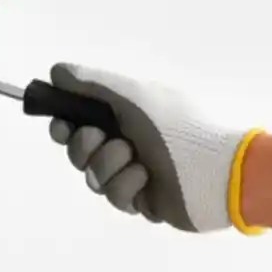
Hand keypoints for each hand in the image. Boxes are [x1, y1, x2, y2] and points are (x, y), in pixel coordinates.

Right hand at [47, 63, 256, 231]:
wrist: (215, 169)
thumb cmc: (176, 127)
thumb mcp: (134, 96)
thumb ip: (93, 83)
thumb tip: (56, 70)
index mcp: (123, 118)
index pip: (77, 124)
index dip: (63, 127)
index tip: (62, 125)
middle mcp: (123, 145)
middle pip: (77, 153)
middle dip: (85, 147)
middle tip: (101, 138)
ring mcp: (131, 175)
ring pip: (93, 177)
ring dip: (110, 165)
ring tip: (137, 160)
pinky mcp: (140, 201)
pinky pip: (115, 197)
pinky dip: (128, 185)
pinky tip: (147, 178)